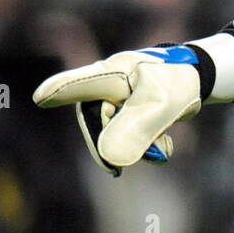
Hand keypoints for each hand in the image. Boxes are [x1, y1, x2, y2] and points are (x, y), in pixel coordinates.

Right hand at [33, 45, 203, 176]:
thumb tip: (110, 158)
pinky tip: (162, 145)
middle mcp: (103, 90)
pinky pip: (126, 144)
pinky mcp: (121, 120)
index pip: (83, 84)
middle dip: (122, 141)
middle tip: (144, 147)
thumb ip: (139, 128)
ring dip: (141, 146)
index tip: (42, 97)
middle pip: (97, 125)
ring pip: (113, 139)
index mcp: (111, 74)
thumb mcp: (163, 104)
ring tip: (162, 141)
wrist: (191, 82)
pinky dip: (146, 150)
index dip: (63, 91)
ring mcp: (110, 106)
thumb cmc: (175, 83)